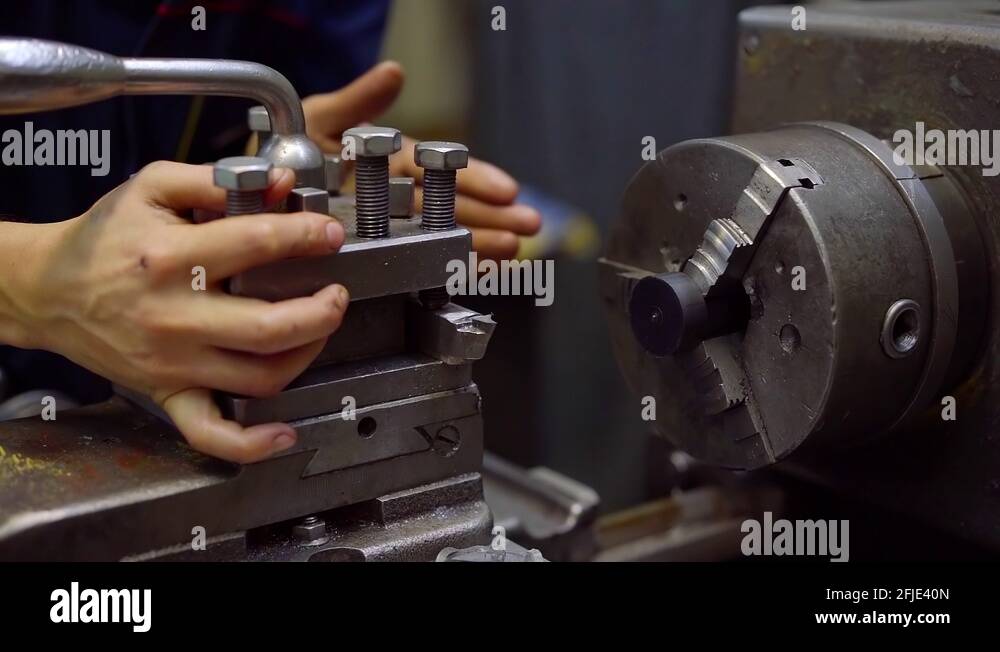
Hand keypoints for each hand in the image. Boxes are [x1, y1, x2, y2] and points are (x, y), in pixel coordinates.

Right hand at [7, 161, 347, 462]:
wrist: (45, 290)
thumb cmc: (103, 238)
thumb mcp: (152, 189)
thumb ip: (215, 182)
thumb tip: (278, 184)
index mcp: (170, 258)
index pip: (257, 244)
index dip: (306, 236)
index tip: (331, 233)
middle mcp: (174, 317)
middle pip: (269, 326)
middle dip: (322, 311)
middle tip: (337, 293)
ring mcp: (172, 363)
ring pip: (259, 377)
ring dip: (306, 355)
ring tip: (318, 329)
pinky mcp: (166, 393)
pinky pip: (211, 432)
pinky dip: (252, 443)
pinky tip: (284, 434)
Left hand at [302, 62, 540, 258]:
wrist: (248, 197)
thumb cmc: (281, 154)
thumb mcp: (316, 119)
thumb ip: (358, 102)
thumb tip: (394, 73)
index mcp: (387, 162)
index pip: (439, 172)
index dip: (475, 178)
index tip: (506, 189)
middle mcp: (393, 197)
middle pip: (451, 209)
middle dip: (492, 218)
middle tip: (528, 226)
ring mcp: (386, 230)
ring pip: (442, 237)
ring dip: (481, 244)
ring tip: (515, 251)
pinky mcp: (376, 257)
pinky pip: (418, 264)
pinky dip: (450, 268)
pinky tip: (480, 273)